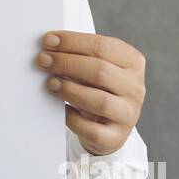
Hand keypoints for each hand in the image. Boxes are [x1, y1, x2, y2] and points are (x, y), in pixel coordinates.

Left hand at [36, 31, 145, 155]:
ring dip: (70, 89)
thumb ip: (79, 55)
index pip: (103, 46)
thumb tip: (48, 47)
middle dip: (67, 63)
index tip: (48, 40)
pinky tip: (61, 109)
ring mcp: (128, 114)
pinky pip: (92, 129)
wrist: (110, 124)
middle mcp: (135, 88)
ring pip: (100, 101)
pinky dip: (73, 118)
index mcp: (133, 62)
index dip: (73, 42)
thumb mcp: (96, 66)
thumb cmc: (98, 87)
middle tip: (43, 60)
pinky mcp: (116, 137)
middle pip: (100, 71)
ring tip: (50, 83)